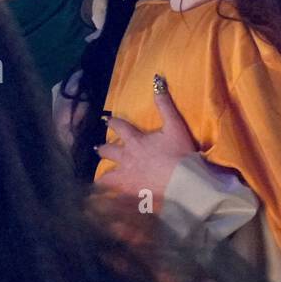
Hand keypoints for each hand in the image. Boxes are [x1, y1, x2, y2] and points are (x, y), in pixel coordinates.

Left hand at [97, 77, 196, 206]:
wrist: (183, 182)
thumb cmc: (180, 152)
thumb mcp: (174, 125)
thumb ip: (164, 104)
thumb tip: (157, 79)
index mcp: (135, 141)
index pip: (120, 127)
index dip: (112, 122)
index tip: (105, 120)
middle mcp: (127, 159)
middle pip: (108, 151)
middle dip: (102, 149)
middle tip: (97, 148)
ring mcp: (127, 178)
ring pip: (107, 177)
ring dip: (102, 176)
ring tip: (97, 180)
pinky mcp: (131, 195)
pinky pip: (115, 197)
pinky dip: (108, 198)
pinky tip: (104, 202)